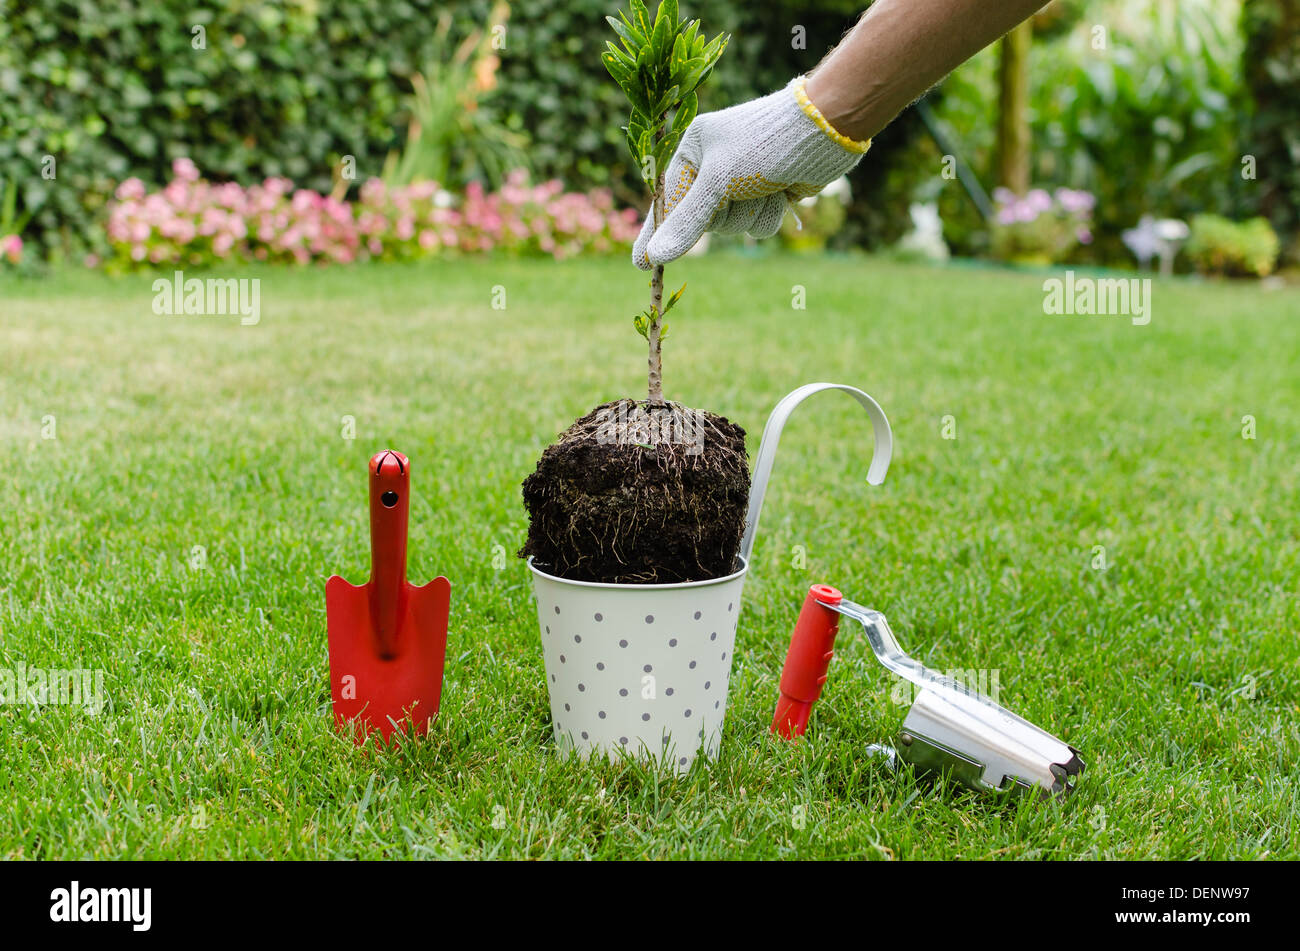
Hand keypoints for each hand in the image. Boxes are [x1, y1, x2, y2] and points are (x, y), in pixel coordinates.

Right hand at [633, 77, 870, 269]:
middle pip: (704, 222)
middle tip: (739, 190)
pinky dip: (770, 215)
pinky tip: (783, 193)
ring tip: (767, 186)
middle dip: (725, 214)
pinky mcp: (768, 194)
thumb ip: (686, 222)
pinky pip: (758, 226)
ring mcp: (743, 183)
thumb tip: (655, 257)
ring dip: (753, 214)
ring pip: (734, 227)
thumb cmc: (765, 144)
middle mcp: (714, 168)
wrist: (826, 129)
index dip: (656, 234)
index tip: (641, 264)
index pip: (667, 202)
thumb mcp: (718, 181)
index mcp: (693, 151)